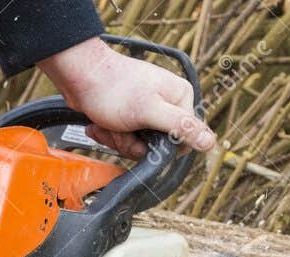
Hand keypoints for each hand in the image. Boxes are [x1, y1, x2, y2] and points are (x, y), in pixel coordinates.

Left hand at [38, 38, 216, 159]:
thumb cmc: (112, 89)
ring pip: (137, 145)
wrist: (79, 76)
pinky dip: (109, 134)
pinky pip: (124, 137)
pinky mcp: (129, 115)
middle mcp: (167, 103)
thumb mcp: (150, 111)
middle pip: (156, 146)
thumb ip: (181, 127)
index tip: (142, 137)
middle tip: (120, 129)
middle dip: (133, 144)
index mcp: (180, 98)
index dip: (159, 148)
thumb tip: (211, 142)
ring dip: (117, 139)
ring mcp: (147, 109)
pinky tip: (100, 124)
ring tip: (107, 123)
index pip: (181, 141)